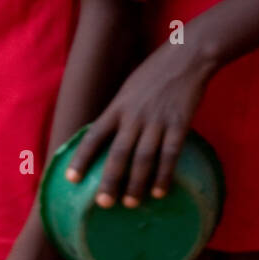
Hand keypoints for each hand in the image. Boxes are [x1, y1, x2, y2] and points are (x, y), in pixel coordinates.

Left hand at [65, 42, 213, 208]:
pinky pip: (170, 154)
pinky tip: (160, 191)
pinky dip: (164, 174)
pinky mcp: (179, 123)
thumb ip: (118, 114)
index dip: (81, 158)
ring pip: (143, 157)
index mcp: (117, 107)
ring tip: (131, 204)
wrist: (187, 55)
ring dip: (137, 183)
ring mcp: (157, 120)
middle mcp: (134, 115)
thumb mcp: (128, 90)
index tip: (71, 179)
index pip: (94, 135)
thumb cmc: (154, 74)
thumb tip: (107, 141)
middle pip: (118, 152)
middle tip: (103, 204)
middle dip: (110, 180)